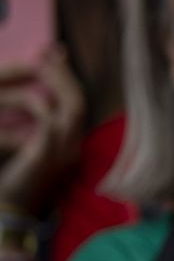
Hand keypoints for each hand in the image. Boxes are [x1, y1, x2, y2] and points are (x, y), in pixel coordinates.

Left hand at [0, 47, 84, 213]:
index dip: (68, 78)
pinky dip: (43, 107)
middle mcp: (71, 146)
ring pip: (71, 109)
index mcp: (68, 143)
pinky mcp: (45, 156)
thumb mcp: (28, 148)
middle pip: (78, 102)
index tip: (56, 55)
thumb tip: (35, 100)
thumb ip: (36, 129)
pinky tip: (35, 93)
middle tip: (49, 52)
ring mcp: (62, 152)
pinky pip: (50, 124)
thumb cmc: (12, 179)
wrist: (9, 208)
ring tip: (43, 65)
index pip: (76, 104)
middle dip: (64, 75)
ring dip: (58, 84)